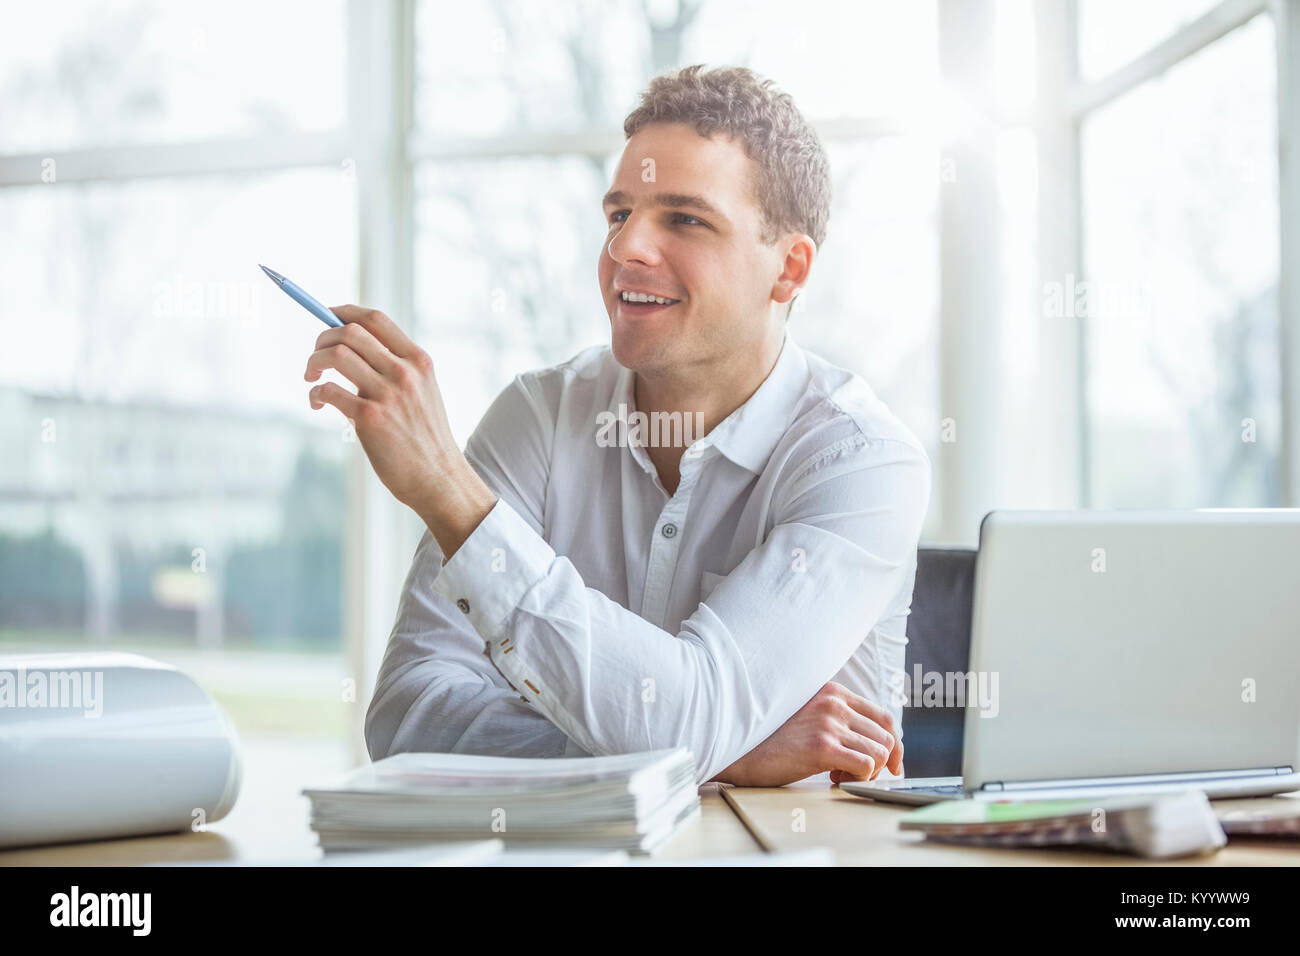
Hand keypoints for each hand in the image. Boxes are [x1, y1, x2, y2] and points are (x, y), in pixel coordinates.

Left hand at [304, 306, 495, 555]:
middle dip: (322, 338)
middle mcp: (405, 372)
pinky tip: (318, 403)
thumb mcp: (424, 393)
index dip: (345, 311)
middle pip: (350, 332)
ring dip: (314, 362)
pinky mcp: (371, 419)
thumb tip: (352, 352)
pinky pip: (329, 390)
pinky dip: (315, 393)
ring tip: (311, 377)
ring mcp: (388, 395)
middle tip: (315, 358)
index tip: (328, 316)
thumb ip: (397, 370)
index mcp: (419, 361)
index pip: (376, 319)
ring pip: (336, 355)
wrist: (440, 478)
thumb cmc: (426, 438)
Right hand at [710, 681, 902, 787]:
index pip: (883, 716)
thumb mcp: (806, 717)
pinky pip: (866, 766)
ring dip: (866, 771)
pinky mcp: (823, 746)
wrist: (738, 748)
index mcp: (832, 692)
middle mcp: (835, 703)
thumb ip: (835, 720)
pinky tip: (834, 778)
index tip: (892, 764)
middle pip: (886, 736)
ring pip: (879, 752)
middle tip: (853, 773)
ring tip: (838, 774)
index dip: (894, 744)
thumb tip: (871, 745)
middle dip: (880, 762)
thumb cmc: (770, 739)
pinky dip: (858, 778)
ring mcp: (830, 723)